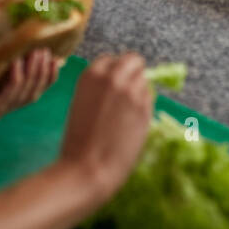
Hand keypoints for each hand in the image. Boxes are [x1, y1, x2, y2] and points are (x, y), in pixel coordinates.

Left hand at [0, 46, 59, 129]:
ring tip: (35, 53)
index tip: (57, 58)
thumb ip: (5, 50)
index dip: (48, 76)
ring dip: (33, 74)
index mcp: (0, 99)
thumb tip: (29, 30)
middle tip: (47, 52)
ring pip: (24, 97)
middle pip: (33, 95)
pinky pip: (7, 98)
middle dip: (44, 73)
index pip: (33, 90)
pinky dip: (15, 80)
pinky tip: (18, 64)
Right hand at [57, 52, 152, 202]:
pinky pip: (150, 98)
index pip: (111, 59)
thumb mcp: (83, 104)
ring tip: (127, 113)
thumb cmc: (79, 141)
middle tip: (128, 91)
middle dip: (133, 72)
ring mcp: (131, 92)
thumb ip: (100, 89)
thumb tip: (121, 83)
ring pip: (144, 79)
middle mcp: (113, 77)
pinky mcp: (145, 109)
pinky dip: (144, 106)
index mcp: (91, 75)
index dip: (114, 72)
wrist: (87, 168)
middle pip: (133, 60)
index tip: (114, 85)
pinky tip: (132, 123)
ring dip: (139, 90)